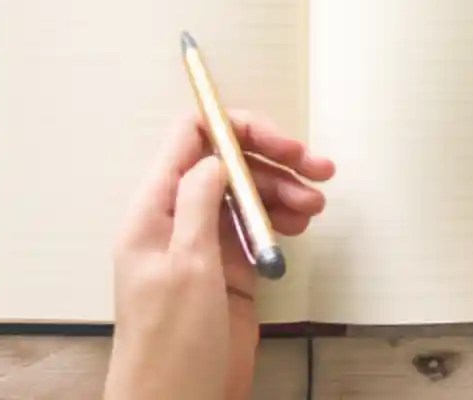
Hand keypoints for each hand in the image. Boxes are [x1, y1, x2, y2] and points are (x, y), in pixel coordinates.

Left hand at [104, 113, 333, 399]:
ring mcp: (206, 243)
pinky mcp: (230, 267)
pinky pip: (258, 226)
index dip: (234, 128)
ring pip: (247, 194)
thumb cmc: (171, 343)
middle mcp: (179, 218)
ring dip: (284, 190)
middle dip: (272, 159)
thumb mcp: (185, 266)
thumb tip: (214, 157)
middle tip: (318, 168)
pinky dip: (281, 219)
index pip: (190, 139)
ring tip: (316, 204)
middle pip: (227, 163)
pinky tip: (302, 224)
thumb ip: (197, 203)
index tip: (280, 140)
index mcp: (154, 209)